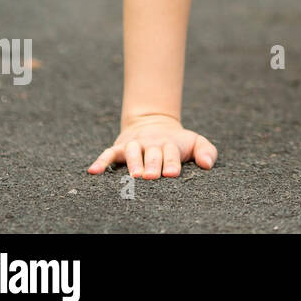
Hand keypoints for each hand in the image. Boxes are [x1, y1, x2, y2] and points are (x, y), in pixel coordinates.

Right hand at [87, 113, 217, 179]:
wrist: (155, 123)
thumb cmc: (177, 142)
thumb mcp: (195, 142)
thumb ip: (206, 151)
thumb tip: (208, 164)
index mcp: (170, 144)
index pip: (172, 153)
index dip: (172, 162)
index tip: (172, 173)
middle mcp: (152, 144)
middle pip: (152, 154)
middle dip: (152, 165)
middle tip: (151, 176)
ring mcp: (135, 145)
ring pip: (132, 152)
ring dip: (132, 162)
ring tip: (133, 175)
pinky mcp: (119, 147)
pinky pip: (108, 154)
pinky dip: (101, 161)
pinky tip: (93, 172)